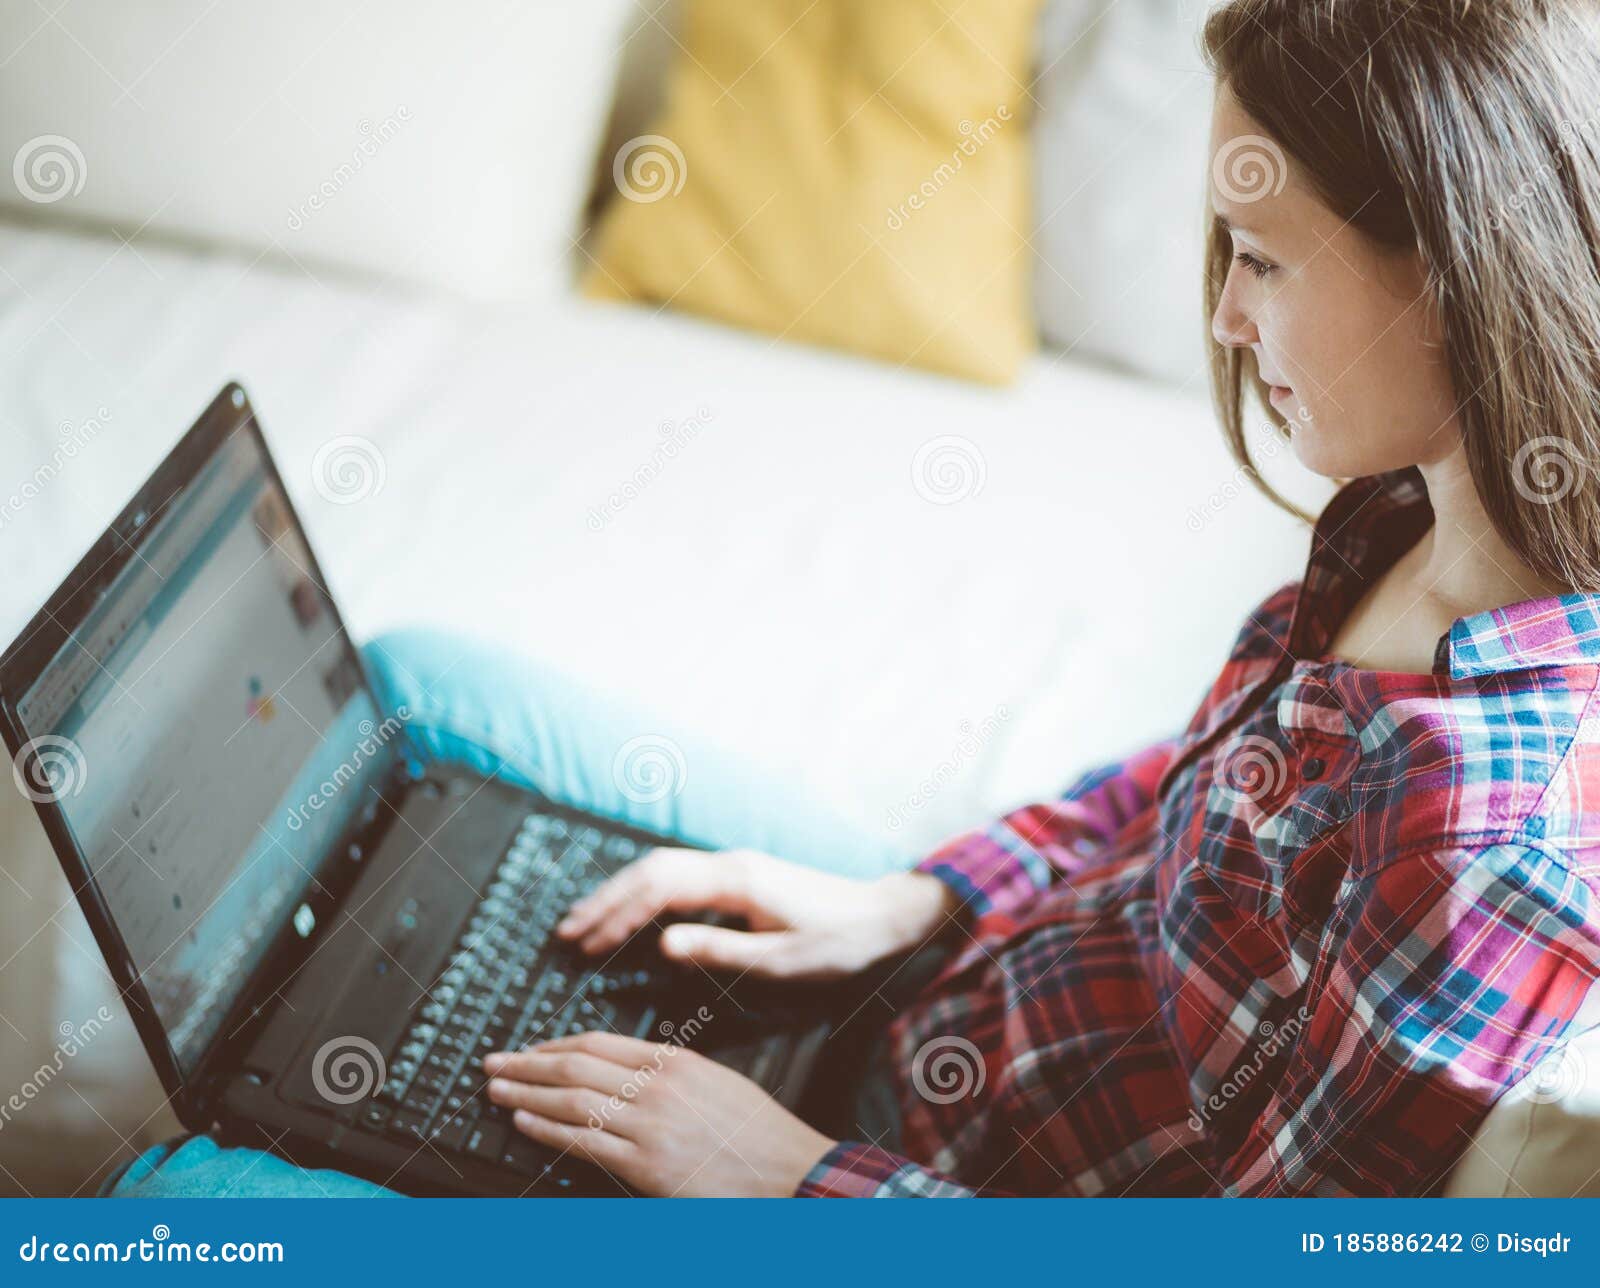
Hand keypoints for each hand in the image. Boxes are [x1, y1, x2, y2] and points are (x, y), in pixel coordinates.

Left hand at [484, 1033, 834, 1196]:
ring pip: (571, 1100)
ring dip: (525, 1094)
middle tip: (493, 1063)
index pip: (597, 1043)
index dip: (554, 1044)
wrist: (790, 1171)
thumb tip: (625, 1074)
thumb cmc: (758, 1134)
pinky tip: (524, 1123)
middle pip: (575, 1065)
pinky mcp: (646, 1166)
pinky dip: (548, 1131)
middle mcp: (657, 1087)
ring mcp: (649, 1126)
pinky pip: (584, 1143)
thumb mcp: (714, 1083)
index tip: (530, 1049)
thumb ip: (669, 1074)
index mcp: (674, 1061)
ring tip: (496, 1090)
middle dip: (527, 1063)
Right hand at [556, 846, 957, 978]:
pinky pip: (679, 876)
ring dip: (620, 893)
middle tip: (566, 933)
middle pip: (651, 870)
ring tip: (584, 923)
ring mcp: (734, 865)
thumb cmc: (837, 943)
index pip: (659, 889)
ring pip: (662, 868)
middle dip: (606, 900)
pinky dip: (645, 892)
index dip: (618, 916)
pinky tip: (630, 913)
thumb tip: (662, 944)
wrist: (881, 915)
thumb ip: (719, 951)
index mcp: (736, 881)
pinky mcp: (740, 875)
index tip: (586, 944)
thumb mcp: (780, 961)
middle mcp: (729, 863)